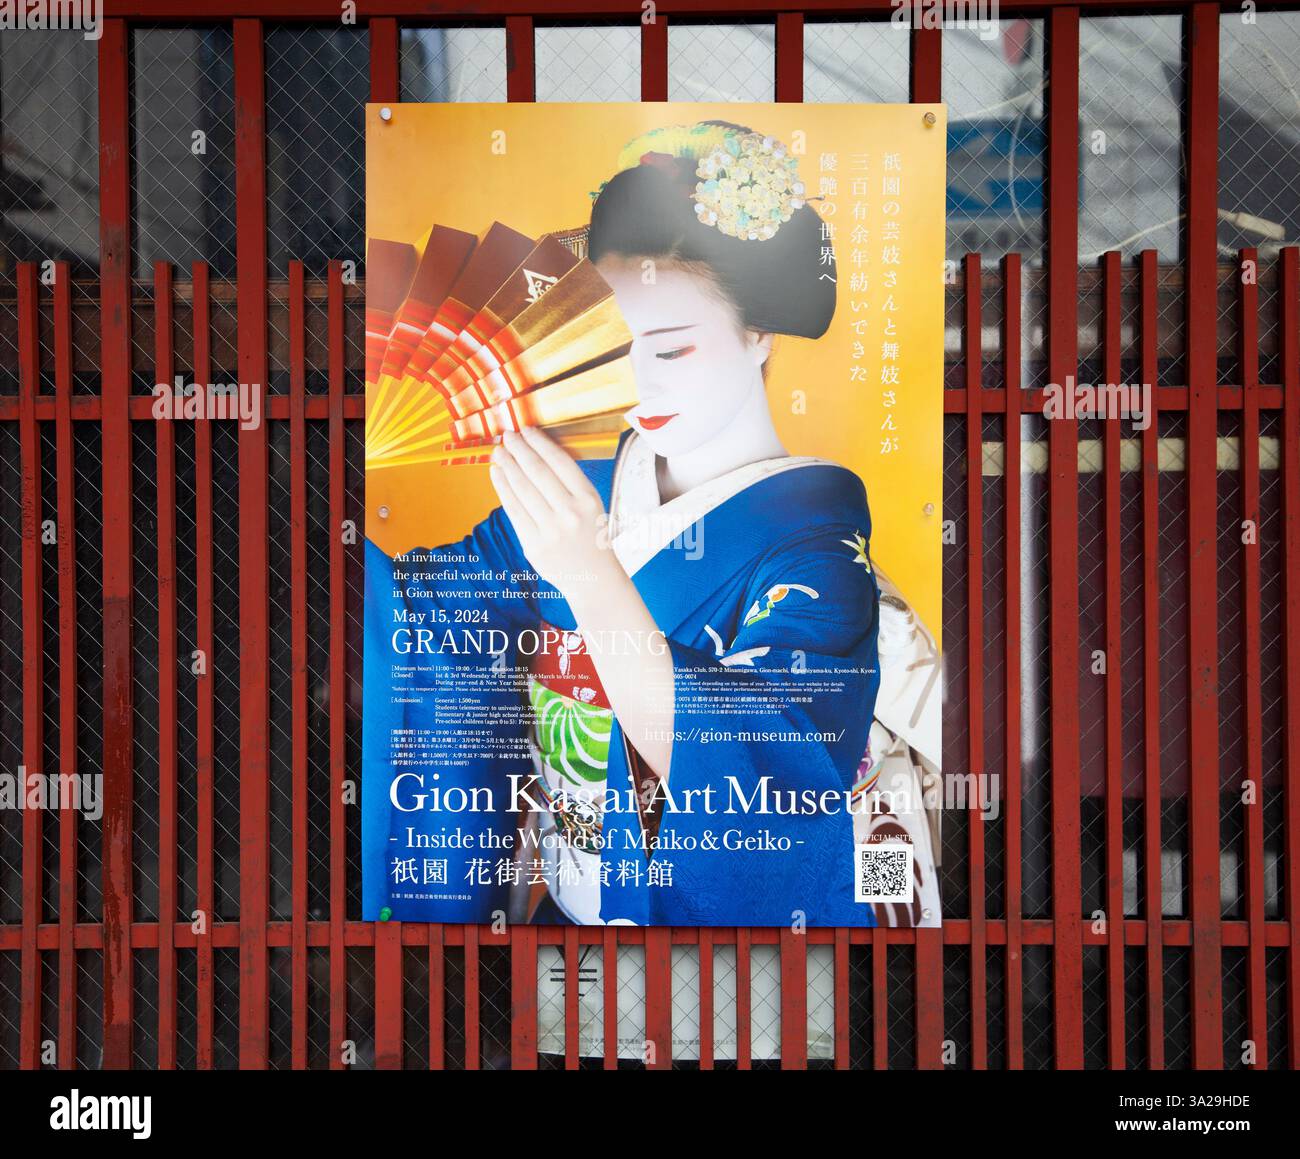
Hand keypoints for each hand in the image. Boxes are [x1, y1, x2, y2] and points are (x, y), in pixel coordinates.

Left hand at [488, 427, 620, 602]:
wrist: (593, 579)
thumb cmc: (590, 538)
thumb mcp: (592, 506)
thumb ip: (567, 484)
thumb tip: (534, 454)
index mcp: (588, 499)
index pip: (559, 461)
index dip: (539, 442)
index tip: (526, 430)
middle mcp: (570, 513)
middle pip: (536, 472)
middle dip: (518, 450)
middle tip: (507, 436)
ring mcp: (550, 530)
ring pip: (521, 489)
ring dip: (507, 466)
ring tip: (499, 452)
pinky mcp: (533, 544)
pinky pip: (513, 510)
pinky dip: (502, 488)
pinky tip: (497, 474)